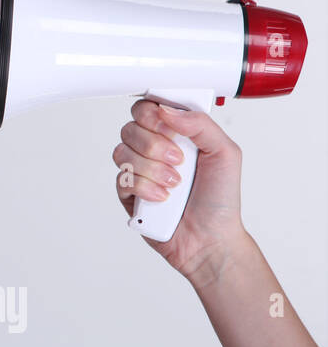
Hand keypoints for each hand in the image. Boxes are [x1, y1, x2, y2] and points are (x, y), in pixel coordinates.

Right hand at [113, 99, 246, 280]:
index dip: (152, 112)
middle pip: (130, 127)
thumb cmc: (220, 199)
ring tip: (174, 184)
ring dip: (151, 169)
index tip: (167, 124)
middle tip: (178, 159)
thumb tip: (168, 110)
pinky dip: (144, 188)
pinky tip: (162, 198)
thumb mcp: (225, 153)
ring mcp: (139, 170)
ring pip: (122, 152)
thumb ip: (200, 124)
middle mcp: (154, 148)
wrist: (210, 239)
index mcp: (176, 134)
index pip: (148, 107)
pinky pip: (121, 179)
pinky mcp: (128, 193)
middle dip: (154, 144)